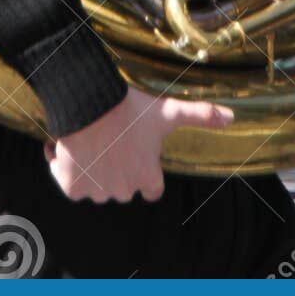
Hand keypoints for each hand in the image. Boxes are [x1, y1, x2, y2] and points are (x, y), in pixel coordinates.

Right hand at [43, 85, 232, 203]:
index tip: (136, 151)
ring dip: (91, 168)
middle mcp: (124, 191)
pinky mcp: (72, 187)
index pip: (151, 188)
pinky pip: (69, 183)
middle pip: (122, 185)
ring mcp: (97, 191)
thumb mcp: (168, 112)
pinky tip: (63, 146)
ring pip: (95, 185)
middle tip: (111, 138)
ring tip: (90, 138)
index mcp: (147, 177)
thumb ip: (200, 115)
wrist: (90, 104)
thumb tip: (232, 117)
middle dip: (116, 167)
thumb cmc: (132, 108)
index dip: (144, 171)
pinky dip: (62, 168)